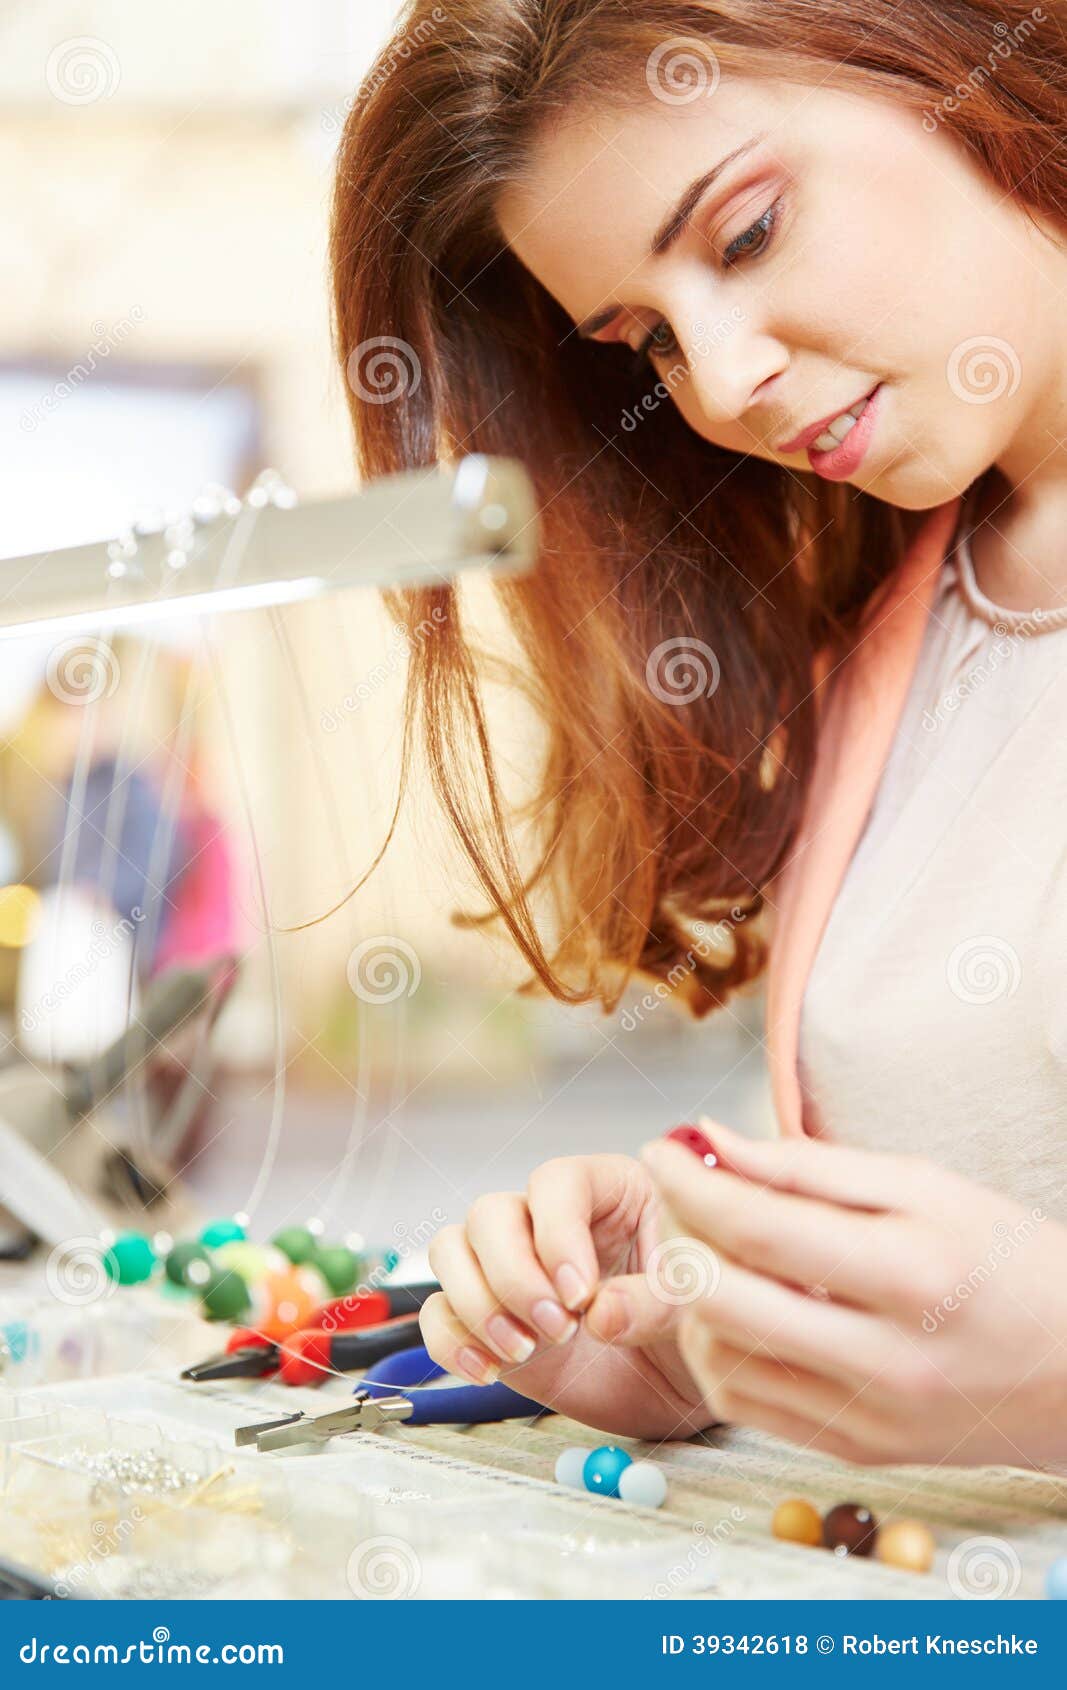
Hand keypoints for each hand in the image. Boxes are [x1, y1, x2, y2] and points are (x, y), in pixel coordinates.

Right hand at [420, 1154, 712, 1437]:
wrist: (683, 1385)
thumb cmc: (698, 1323)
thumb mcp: (699, 1305)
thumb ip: (655, 1302)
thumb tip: (601, 1313)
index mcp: (608, 1189)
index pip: (557, 1182)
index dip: (558, 1234)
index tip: (580, 1293)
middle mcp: (549, 1220)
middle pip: (492, 1213)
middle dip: (514, 1275)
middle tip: (556, 1326)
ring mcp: (512, 1267)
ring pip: (453, 1249)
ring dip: (478, 1304)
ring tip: (526, 1350)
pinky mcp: (488, 1317)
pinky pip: (440, 1313)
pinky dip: (453, 1343)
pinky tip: (490, 1369)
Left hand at [632, 1122, 1066, 1466]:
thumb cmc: (1005, 1260)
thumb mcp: (923, 1186)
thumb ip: (807, 1166)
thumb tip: (709, 1141)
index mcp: (910, 1274)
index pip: (756, 1227)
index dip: (689, 1182)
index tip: (663, 1147)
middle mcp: (886, 1360)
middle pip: (722, 1299)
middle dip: (677, 1232)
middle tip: (680, 1193)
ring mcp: (868, 1419)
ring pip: (720, 1356)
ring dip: (693, 1293)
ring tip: (715, 1245)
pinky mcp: (854, 1454)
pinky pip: (744, 1403)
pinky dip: (719, 1347)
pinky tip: (737, 1305)